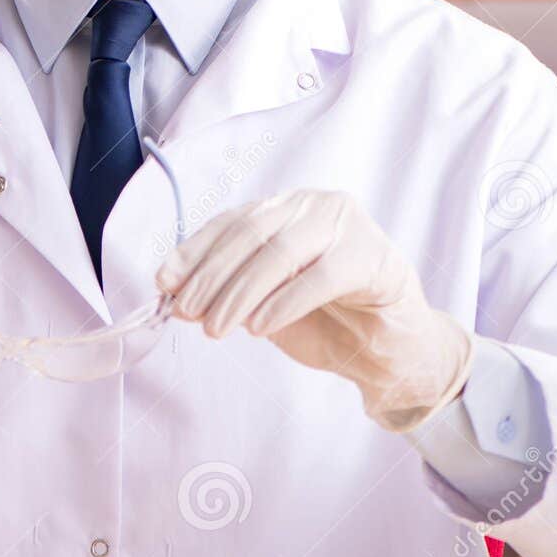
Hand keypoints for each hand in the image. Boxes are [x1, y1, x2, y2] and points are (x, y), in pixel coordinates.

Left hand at [154, 189, 473, 431]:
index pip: (230, 222)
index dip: (194, 251)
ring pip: (280, 251)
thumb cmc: (327, 320)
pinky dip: (284, 302)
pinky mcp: (374, 256)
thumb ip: (226, 292)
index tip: (165, 282)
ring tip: (218, 327)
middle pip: (250, 234)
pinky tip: (260, 326)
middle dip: (212, 276)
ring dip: (241, 293)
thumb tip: (176, 296)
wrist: (390, 350)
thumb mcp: (264, 305)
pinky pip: (320, 276)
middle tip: (189, 313)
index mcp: (286, 208)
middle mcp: (315, 205)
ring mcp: (347, 226)